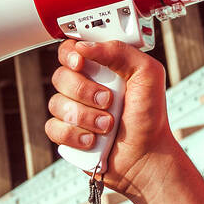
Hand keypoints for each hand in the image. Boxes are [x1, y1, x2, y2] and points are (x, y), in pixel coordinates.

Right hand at [44, 38, 177, 199]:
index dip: (70, 54)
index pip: (71, 51)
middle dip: (85, 91)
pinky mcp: (67, 133)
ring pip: (56, 103)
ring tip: (107, 125)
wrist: (147, 156)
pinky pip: (53, 128)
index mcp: (101, 68)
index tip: (81, 63)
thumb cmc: (150, 116)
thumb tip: (85, 47)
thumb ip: (120, 52)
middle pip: (60, 76)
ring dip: (85, 117)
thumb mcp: (147, 74)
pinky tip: (93, 140)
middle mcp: (85, 86)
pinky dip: (74, 135)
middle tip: (108, 101)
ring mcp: (74, 110)